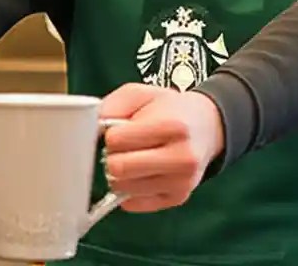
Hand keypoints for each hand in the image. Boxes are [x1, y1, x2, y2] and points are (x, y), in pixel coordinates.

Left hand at [100, 83, 224, 212]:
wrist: (207, 126)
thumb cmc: (169, 109)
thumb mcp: (140, 94)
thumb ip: (111, 105)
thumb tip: (90, 128)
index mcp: (172, 126)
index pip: (116, 141)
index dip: (110, 135)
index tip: (119, 130)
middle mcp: (181, 158)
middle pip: (118, 168)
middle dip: (112, 156)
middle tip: (122, 147)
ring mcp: (181, 182)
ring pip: (123, 188)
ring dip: (119, 174)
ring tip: (133, 158)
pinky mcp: (178, 198)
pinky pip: (134, 203)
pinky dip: (129, 189)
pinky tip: (140, 173)